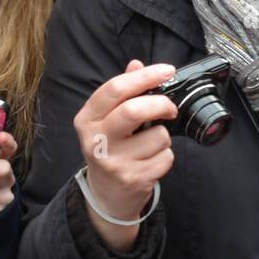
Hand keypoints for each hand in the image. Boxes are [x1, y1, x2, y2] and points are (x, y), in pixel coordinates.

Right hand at [73, 60, 177, 250]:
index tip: (167, 70)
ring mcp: (114, 162)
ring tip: (152, 143)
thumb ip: (121, 91)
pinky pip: (166, 158)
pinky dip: (166, 156)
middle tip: (171, 107)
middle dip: (161, 104)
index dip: (145, 76)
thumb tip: (136, 64)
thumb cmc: (110, 148)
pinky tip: (152, 160)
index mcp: (87, 119)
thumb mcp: (107, 119)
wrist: (106, 194)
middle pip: (134, 111)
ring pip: (157, 136)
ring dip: (164, 136)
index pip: (115, 89)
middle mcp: (96, 140)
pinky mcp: (133, 180)